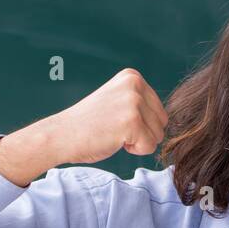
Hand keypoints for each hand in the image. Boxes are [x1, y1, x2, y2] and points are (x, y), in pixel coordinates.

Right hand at [47, 68, 168, 163]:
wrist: (61, 135)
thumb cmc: (88, 124)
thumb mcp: (117, 100)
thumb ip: (140, 102)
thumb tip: (167, 118)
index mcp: (132, 77)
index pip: (159, 110)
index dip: (140, 124)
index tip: (115, 120)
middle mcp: (135, 84)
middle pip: (162, 122)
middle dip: (143, 133)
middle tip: (114, 129)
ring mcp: (134, 102)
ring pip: (158, 135)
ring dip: (138, 142)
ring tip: (113, 133)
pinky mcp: (133, 122)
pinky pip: (149, 147)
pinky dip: (134, 150)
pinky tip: (114, 140)